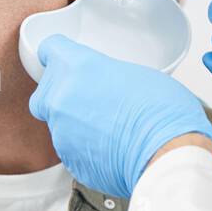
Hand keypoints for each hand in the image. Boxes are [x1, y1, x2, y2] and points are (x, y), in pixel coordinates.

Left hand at [29, 35, 211, 198]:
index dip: (60, 56)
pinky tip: (111, 148)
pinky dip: (86, 149)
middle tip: (91, 100)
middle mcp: (61, 98)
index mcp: (78, 67)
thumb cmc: (162, 113)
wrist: (166, 154)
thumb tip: (112, 85)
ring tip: (110, 129)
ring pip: (58, 124)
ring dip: (76, 125)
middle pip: (45, 92)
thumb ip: (111, 76)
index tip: (65, 61)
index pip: (50, 50)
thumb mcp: (140, 75)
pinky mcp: (69, 160)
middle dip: (62, 95)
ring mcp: (61, 131)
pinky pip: (71, 149)